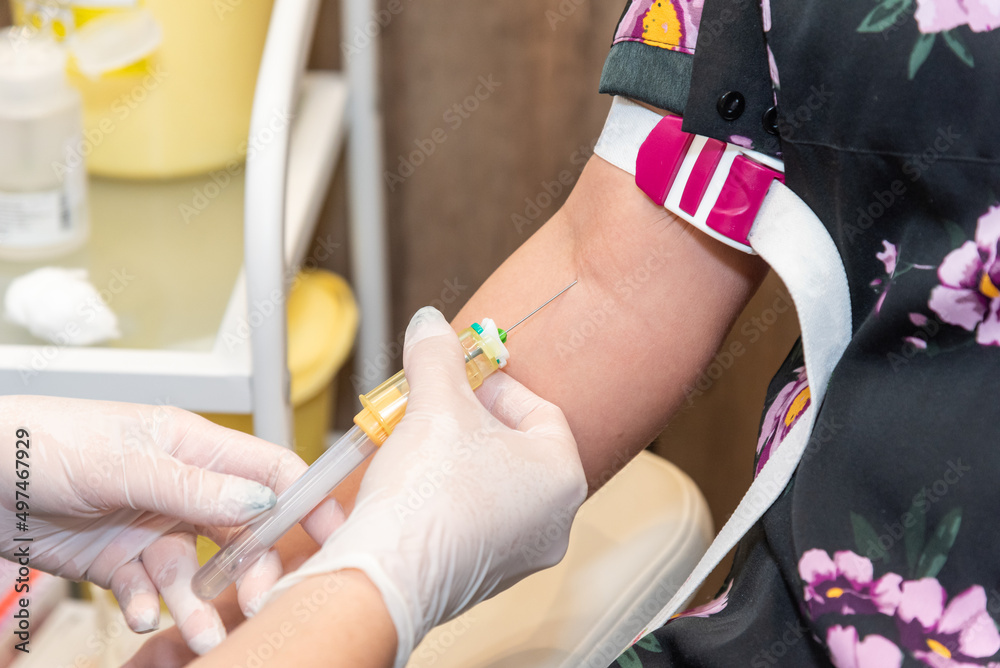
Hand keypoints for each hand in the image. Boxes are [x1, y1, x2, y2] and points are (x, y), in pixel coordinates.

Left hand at [0, 397, 341, 654]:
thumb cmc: (45, 442)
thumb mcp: (127, 461)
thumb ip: (196, 488)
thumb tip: (262, 507)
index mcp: (195, 447)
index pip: (269, 472)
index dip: (305, 500)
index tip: (331, 535)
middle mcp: (182, 488)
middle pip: (243, 531)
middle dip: (254, 568)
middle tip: (256, 602)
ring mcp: (151, 525)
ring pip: (198, 571)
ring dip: (200, 602)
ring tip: (200, 633)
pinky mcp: (119, 561)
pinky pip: (152, 591)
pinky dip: (153, 607)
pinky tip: (143, 615)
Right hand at [264, 307, 587, 666]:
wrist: (384, 577)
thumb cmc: (427, 497)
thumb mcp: (434, 404)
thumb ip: (438, 356)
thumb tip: (430, 324)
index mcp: (562, 477)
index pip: (540, 410)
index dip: (496, 385)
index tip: (461, 377)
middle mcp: (551, 522)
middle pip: (515, 448)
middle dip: (469, 420)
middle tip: (434, 405)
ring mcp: (518, 556)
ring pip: (491, 485)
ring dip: (454, 456)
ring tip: (415, 441)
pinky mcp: (480, 576)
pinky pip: (470, 520)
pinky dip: (444, 496)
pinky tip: (408, 485)